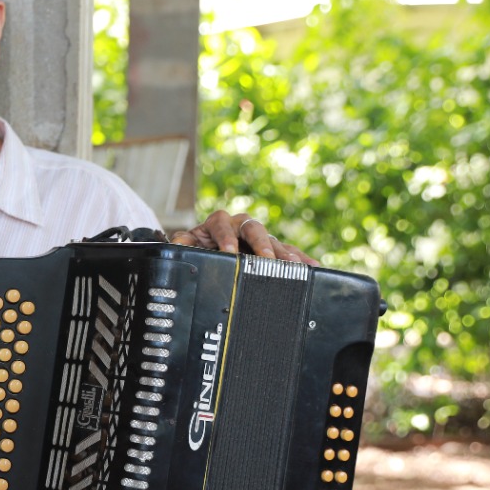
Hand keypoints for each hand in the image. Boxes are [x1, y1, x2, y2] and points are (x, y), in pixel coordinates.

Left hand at [169, 210, 318, 265]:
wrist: (207, 247)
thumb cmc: (197, 245)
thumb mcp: (187, 244)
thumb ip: (182, 243)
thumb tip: (175, 244)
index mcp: (219, 222)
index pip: (222, 225)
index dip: (225, 237)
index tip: (230, 251)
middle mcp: (241, 225)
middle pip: (254, 229)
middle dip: (261, 244)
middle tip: (267, 258)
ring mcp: (258, 236)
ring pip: (274, 241)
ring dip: (284, 253)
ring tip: (296, 266)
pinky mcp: (271, 248)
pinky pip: (288, 252)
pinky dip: (300, 259)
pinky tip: (314, 267)